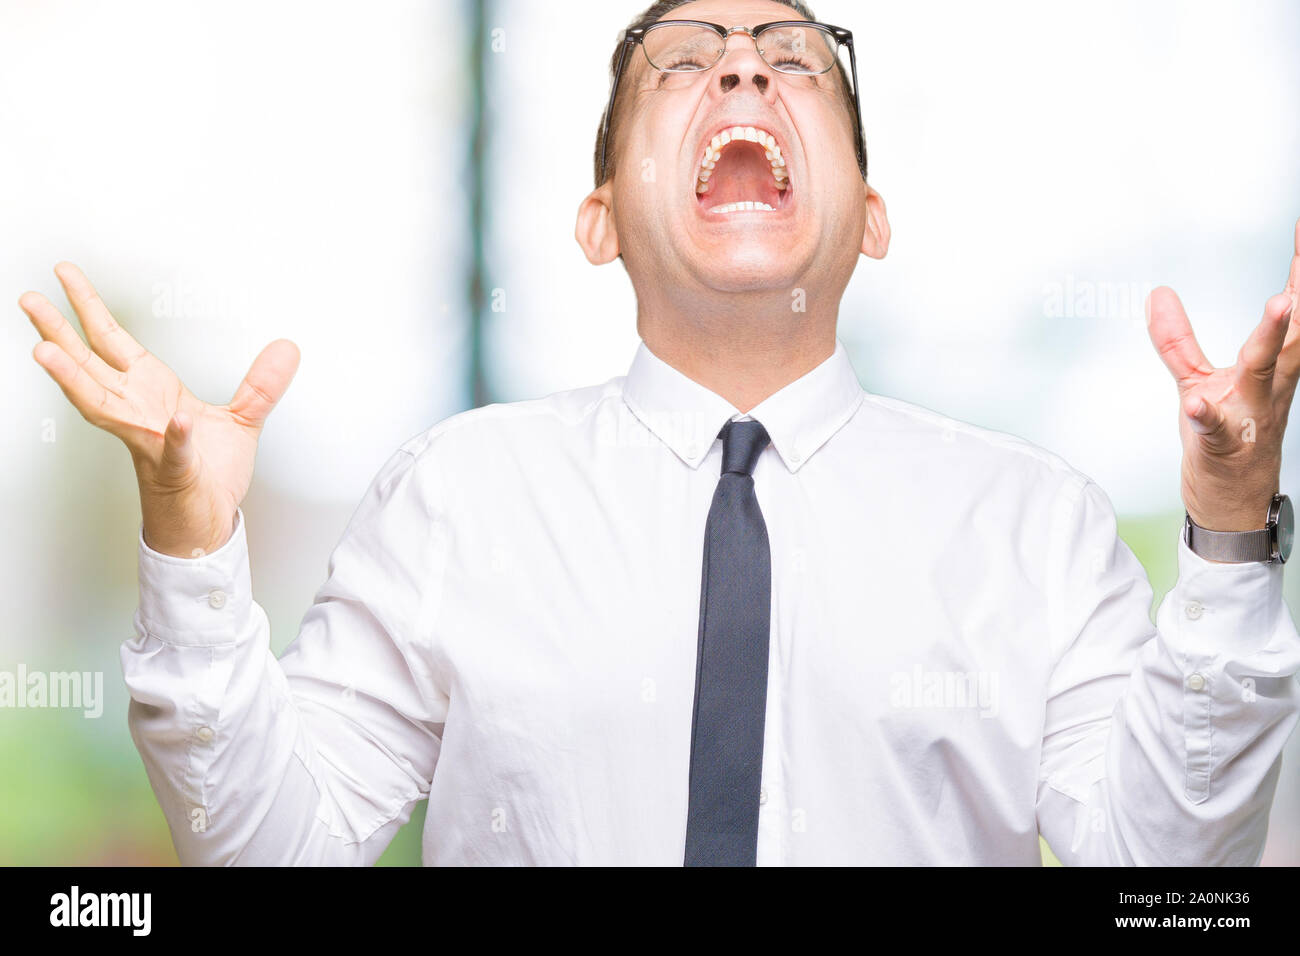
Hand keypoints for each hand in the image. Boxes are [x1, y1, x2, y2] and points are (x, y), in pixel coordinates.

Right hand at [20, 263, 299, 556]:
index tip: (66, 276)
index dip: (88, 306)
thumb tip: (287, 349)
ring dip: (74, 379)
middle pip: (88, 363)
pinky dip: (177, 437)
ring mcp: (149, 439)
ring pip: (102, 405)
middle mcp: (137, 411)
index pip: (110, 340)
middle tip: (30, 300)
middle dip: (59, 331)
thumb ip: (262, 384)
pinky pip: (175, 449)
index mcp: (150, 390)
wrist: (207, 517)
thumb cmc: (209, 472)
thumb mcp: (243, 419)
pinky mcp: (174, 468)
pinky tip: (178, 422)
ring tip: (48, 353)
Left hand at [1147, 218, 1299, 531]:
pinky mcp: (1222, 444)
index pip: (1292, 310)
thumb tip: (1157, 293)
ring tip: (1280, 303)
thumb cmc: (1225, 434)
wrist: (1231, 499)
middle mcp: (1270, 385)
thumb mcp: (1197, 378)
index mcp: (1272, 365)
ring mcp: (1249, 414)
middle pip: (1294, 333)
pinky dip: (1206, 415)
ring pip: (1266, 371)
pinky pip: (1216, 427)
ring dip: (1273, 338)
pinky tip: (1196, 403)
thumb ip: (1177, 338)